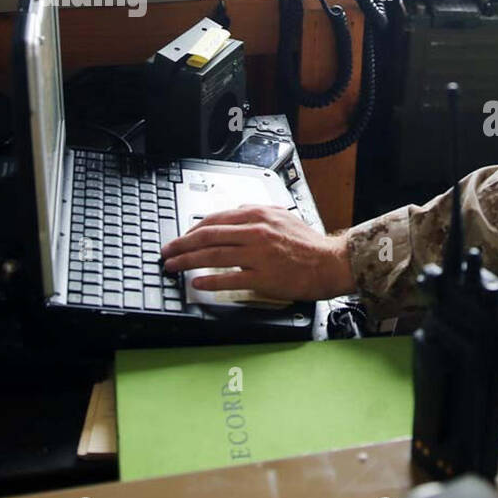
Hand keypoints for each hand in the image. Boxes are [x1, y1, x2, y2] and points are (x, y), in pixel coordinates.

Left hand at [159, 205, 355, 300]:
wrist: (329, 263)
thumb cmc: (308, 244)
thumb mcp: (281, 217)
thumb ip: (257, 214)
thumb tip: (234, 214)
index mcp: (258, 215)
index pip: (214, 220)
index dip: (191, 230)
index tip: (181, 238)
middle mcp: (255, 232)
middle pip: (207, 236)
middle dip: (181, 245)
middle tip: (167, 253)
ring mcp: (257, 255)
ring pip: (212, 256)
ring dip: (187, 262)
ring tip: (173, 267)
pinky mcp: (262, 276)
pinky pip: (228, 279)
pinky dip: (209, 281)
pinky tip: (197, 283)